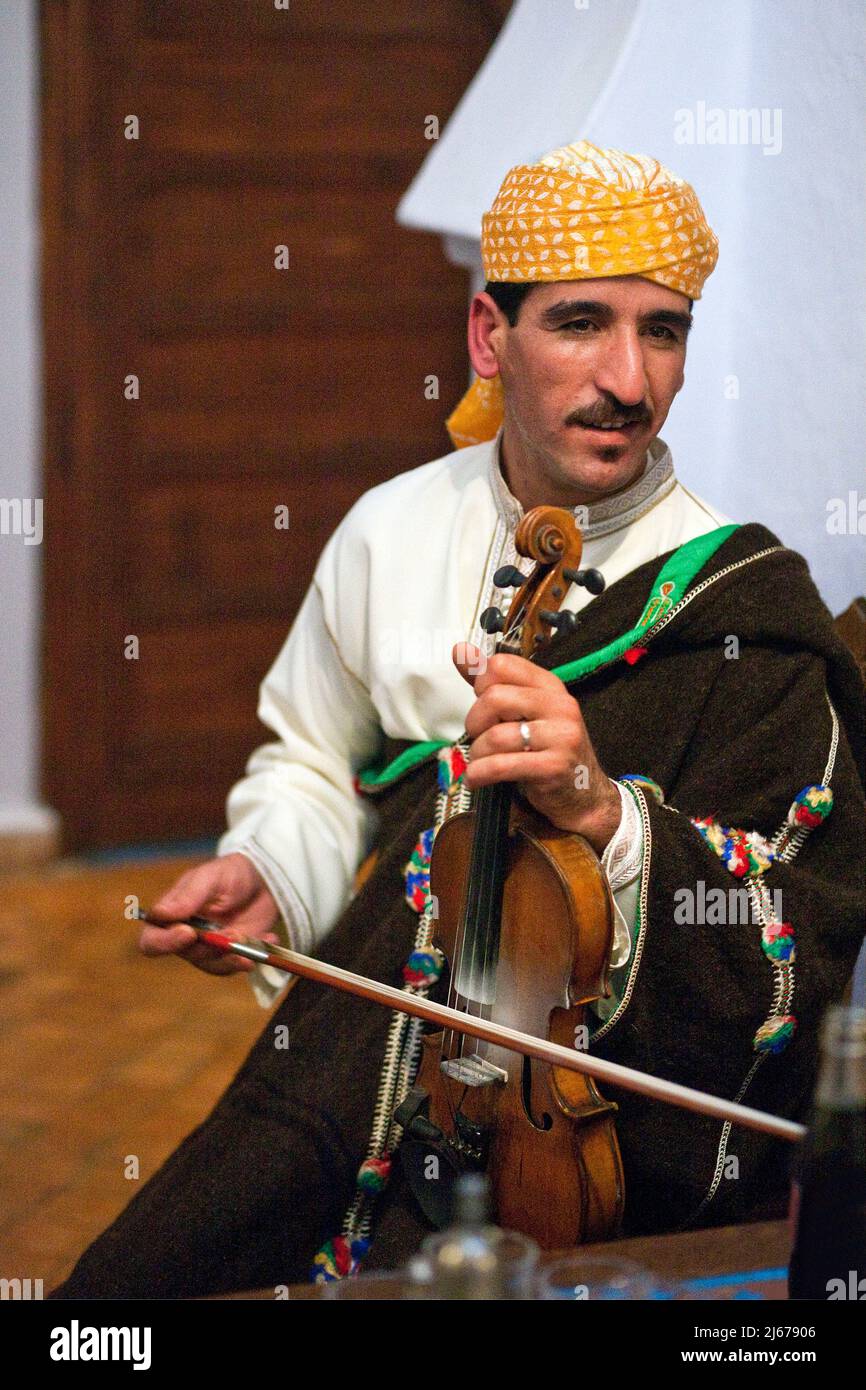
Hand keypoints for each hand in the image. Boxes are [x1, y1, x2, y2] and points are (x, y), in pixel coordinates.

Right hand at [139, 852, 280, 975]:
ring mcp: (210, 947)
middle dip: (213, 947)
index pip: (152, 941)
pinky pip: (237, 965)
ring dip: (233, 954)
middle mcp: (187, 936)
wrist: (264, 880)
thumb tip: (159, 914)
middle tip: (235, 934)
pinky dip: (253, 955)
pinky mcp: (232, 954)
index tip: (189, 933)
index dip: (164, 943)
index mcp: (172, 916)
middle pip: (188, 955)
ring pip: (214, 965)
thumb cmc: (231, 873)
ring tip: (250, 937)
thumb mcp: (211, 877)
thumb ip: (188, 896)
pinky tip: (268, 936)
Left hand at [453, 643, 621, 854]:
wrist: (585, 795)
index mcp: (550, 686)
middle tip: (479, 737)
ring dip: (477, 754)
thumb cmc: (549, 751)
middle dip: (475, 722)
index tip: (485, 707)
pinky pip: (502, 765)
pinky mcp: (553, 767)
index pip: (501, 665)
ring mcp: (560, 736)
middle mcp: (559, 706)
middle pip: (494, 697)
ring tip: (481, 763)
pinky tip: (476, 779)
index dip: (482, 686)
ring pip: (495, 735)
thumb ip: (492, 683)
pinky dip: (480, 774)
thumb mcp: (525, 712)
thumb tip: (460, 651)